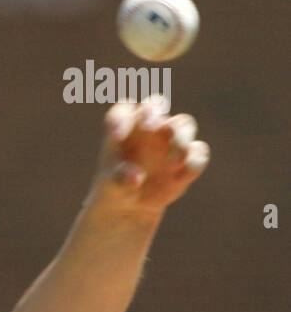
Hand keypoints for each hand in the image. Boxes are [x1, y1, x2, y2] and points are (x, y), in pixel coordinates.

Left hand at [88, 95, 209, 220]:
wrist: (131, 205)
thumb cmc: (117, 186)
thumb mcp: (112, 187)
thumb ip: (119, 179)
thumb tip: (136, 179)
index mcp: (126, 126)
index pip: (123, 111)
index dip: (121, 119)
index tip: (117, 137)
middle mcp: (151, 126)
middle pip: (157, 106)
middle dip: (154, 111)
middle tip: (150, 126)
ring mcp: (172, 139)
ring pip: (184, 124)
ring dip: (181, 138)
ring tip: (173, 162)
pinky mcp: (188, 159)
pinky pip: (199, 153)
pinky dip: (193, 163)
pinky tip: (179, 180)